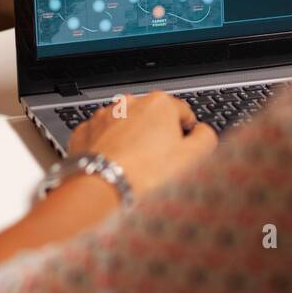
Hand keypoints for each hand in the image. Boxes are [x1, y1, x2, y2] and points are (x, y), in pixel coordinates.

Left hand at [67, 92, 216, 195]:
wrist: (101, 189)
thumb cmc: (145, 174)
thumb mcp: (193, 158)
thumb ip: (206, 137)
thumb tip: (203, 131)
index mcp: (160, 103)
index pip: (183, 113)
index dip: (186, 134)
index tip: (182, 150)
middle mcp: (130, 103)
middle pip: (152, 118)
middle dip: (157, 136)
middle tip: (158, 164)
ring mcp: (104, 116)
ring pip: (126, 126)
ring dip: (132, 141)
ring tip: (135, 168)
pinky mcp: (85, 131)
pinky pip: (103, 137)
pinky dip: (109, 148)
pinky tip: (115, 166)